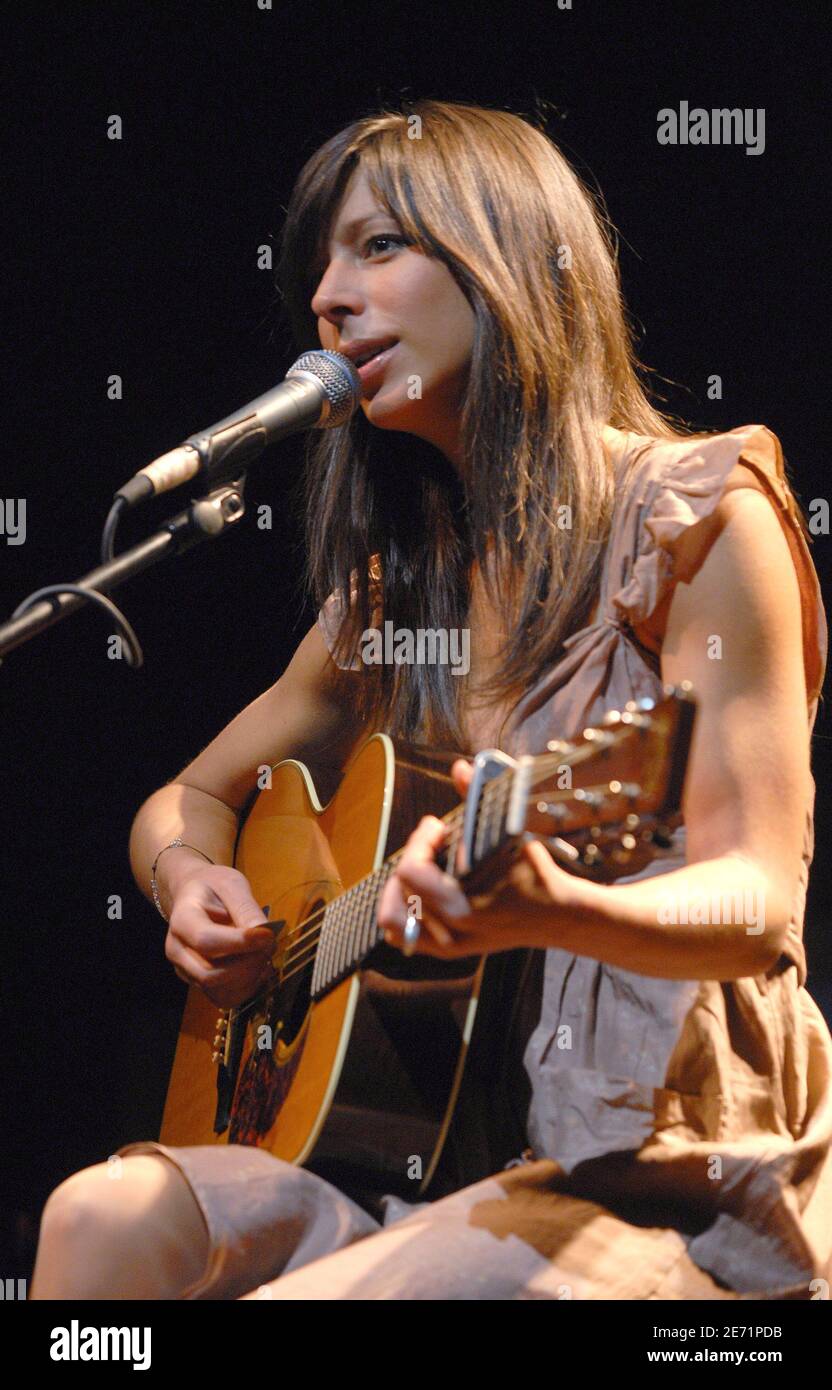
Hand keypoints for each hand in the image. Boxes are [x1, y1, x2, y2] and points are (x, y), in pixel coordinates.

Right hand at [164, 864, 276, 1007]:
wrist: (193, 895)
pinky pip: (223, 998)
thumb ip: (246, 908)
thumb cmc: (212, 886)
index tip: (268, 935)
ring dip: (249, 979)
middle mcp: (177, 950)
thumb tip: (265, 935)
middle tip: (270, 946)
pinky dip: (246, 989)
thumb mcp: (231, 884)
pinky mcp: (198, 982)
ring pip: (217, 991)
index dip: (241, 943)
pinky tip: (258, 969)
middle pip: (210, 974)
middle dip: (247, 965)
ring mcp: (185, 969)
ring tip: (265, 956)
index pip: (206, 940)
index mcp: (181, 919)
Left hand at [376, 759, 588, 958]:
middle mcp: (450, 929)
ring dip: (399, 887)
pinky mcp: (448, 949)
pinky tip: (420, 889)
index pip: (410, 871)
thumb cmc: (532, 873)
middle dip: (411, 859)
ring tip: (421, 866)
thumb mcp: (507, 832)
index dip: (419, 841)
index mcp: (463, 905)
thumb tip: (460, 767)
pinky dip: (403, 911)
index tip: (439, 826)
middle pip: (398, 891)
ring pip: (392, 918)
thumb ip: (477, 799)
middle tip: (432, 844)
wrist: (554, 914)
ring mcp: (447, 943)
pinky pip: (401, 935)